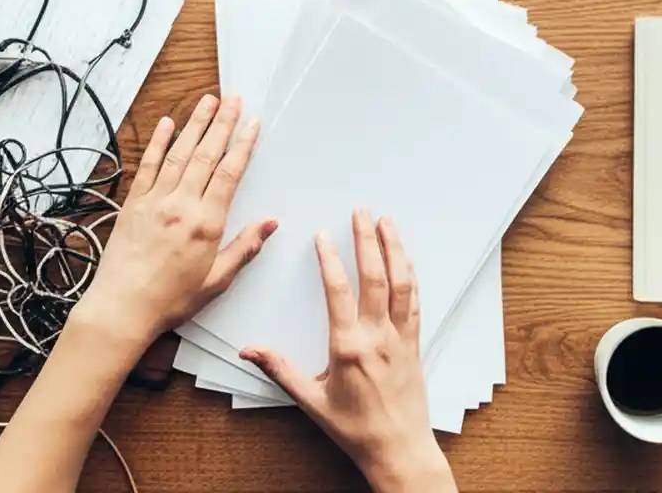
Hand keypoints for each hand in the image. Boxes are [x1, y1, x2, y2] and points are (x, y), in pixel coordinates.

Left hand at [77, 94, 277, 342]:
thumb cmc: (169, 300)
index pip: (229, 173)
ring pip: (179, 153)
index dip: (243, 145)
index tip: (253, 124)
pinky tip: (168, 124)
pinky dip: (159, 143)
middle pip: (206, 154)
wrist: (121, 308)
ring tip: (208, 101)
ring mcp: (154, 201)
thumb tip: (269, 224)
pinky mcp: (134, 204)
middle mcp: (180, 205)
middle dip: (222, 123)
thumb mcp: (216, 280)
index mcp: (205, 224)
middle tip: (235, 99)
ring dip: (195, 124)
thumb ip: (244, 248)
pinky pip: (148, 166)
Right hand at [240, 211, 454, 492]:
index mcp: (349, 348)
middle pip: (375, 278)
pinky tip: (405, 259)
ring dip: (395, 249)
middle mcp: (378, 338)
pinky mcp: (414, 344)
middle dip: (367, 240)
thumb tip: (247, 350)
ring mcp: (400, 339)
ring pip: (402, 284)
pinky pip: (414, 302)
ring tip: (387, 222)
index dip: (331, 260)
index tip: (323, 235)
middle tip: (361, 210)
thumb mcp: (310, 402)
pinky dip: (410, 275)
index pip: (340, 293)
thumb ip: (279, 370)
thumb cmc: (354, 429)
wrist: (398, 450)